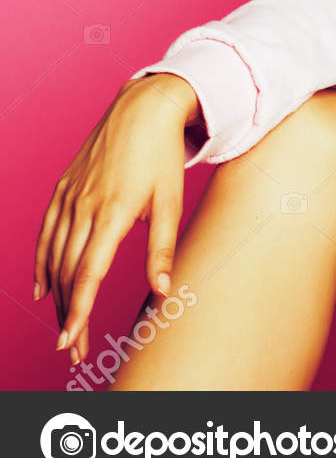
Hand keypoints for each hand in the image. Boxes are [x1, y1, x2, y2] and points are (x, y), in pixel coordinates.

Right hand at [34, 73, 194, 367]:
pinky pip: (46, 234)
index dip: (79, 310)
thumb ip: (162, 248)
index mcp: (112, 212)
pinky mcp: (63, 190)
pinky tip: (44, 287)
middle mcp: (84, 207)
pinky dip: (43, 264)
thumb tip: (162, 290)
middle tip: (73, 348)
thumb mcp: (171, 201)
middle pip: (69, 273)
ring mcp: (69, 197)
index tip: (72, 340)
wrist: (144, 109)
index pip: (89, 273)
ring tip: (65, 326)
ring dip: (56, 295)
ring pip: (54, 257)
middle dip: (69, 314)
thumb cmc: (163, 156)